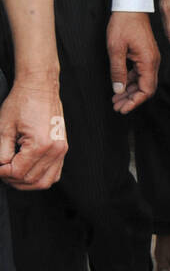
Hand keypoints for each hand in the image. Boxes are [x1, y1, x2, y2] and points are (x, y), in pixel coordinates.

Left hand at [0, 74, 66, 190]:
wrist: (40, 87)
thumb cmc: (23, 102)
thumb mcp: (4, 128)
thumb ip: (1, 152)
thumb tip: (0, 168)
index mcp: (41, 144)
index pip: (18, 172)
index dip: (2, 173)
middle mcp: (55, 150)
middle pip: (31, 180)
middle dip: (12, 179)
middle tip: (1, 170)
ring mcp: (61, 150)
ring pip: (44, 182)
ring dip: (26, 182)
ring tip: (12, 173)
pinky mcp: (63, 149)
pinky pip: (54, 174)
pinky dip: (40, 178)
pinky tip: (28, 172)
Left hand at [106, 12, 158, 114]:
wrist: (130, 7)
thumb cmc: (123, 24)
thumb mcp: (115, 48)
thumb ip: (118, 71)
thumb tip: (118, 90)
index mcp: (148, 61)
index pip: (146, 90)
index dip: (135, 102)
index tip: (122, 109)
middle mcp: (153, 62)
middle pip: (145, 88)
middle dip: (131, 100)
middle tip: (116, 107)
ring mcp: (149, 58)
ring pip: (142, 82)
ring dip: (129, 92)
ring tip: (115, 99)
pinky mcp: (145, 55)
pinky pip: (139, 73)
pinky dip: (130, 81)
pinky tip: (119, 85)